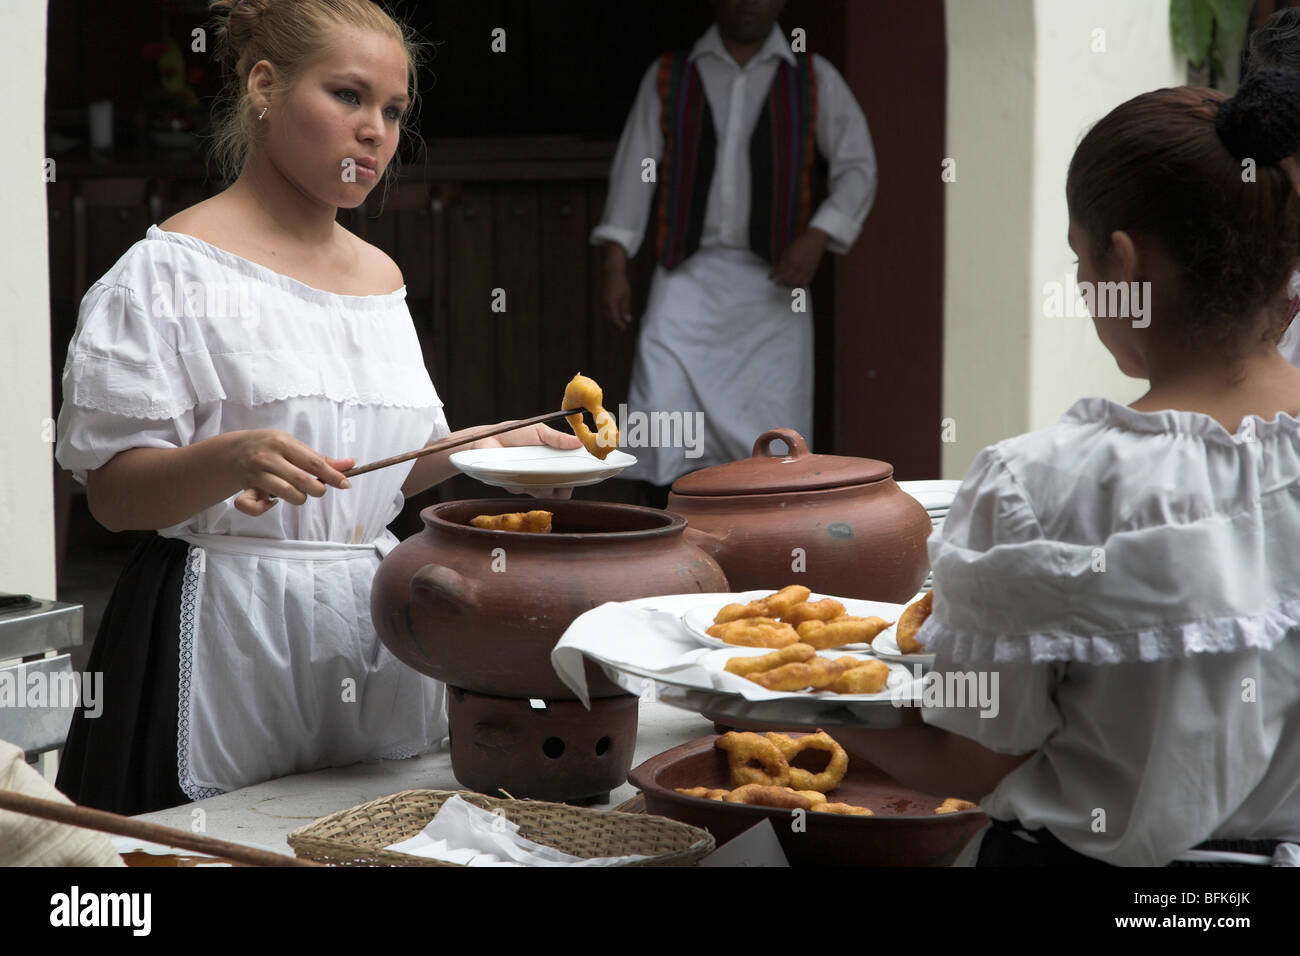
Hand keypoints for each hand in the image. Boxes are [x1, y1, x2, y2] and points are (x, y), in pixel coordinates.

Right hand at [227, 429, 353, 516]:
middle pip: (302, 481)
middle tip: (318, 488)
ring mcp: (255, 474)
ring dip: (298, 498)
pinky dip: (263, 508)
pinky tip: (271, 502)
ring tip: (298, 492)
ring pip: (286, 494)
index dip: (332, 475)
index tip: (345, 484)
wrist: (233, 450)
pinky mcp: (244, 489)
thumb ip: (320, 457)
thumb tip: (350, 464)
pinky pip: (252, 506)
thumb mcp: (293, 445)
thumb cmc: (270, 447)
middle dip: (317, 489)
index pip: (313, 462)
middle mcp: (268, 458)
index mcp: (283, 443)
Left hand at [473, 421, 580, 499]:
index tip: (583, 472)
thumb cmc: (514, 433)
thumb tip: (579, 442)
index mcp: (554, 459)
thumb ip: (557, 438)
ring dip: (547, 485)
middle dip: (566, 485)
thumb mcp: (538, 431)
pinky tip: (520, 471)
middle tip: (560, 475)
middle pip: (564, 490)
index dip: (580, 475)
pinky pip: (528, 492)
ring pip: (548, 494)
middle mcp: (546, 474)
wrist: (486, 440)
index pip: (574, 473)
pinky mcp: (519, 488)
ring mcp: (533, 483)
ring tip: (537, 469)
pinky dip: (527, 483)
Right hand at [601, 244, 633, 329]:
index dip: (619, 325)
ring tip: (618, 321)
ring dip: (611, 319)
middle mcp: (603, 304)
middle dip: (614, 324)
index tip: (624, 328)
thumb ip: (625, 309)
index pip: (614, 319)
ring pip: (604, 313)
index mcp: (610, 304)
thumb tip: (627, 320)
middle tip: (621, 328)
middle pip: (608, 318)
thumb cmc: (621, 283)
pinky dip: (608, 313)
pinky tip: (613, 313)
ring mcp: (600, 300)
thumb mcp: (626, 296)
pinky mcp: (600, 297)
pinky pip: (603, 308)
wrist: (611, 271)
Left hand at [769, 227, 828, 288]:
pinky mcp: (811, 272)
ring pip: (795, 284)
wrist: (815, 240)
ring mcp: (804, 271)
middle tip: (776, 283)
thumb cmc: (801, 243)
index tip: (770, 277)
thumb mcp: (788, 249)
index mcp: (789, 261)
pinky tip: (796, 285)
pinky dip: (800, 285)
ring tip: (785, 285)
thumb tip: (778, 267)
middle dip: (779, 283)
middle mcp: (796, 267)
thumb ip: (783, 259)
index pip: (778, 271)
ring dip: (788, 286)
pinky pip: (805, 283)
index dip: (773, 275)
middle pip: (785, 280)